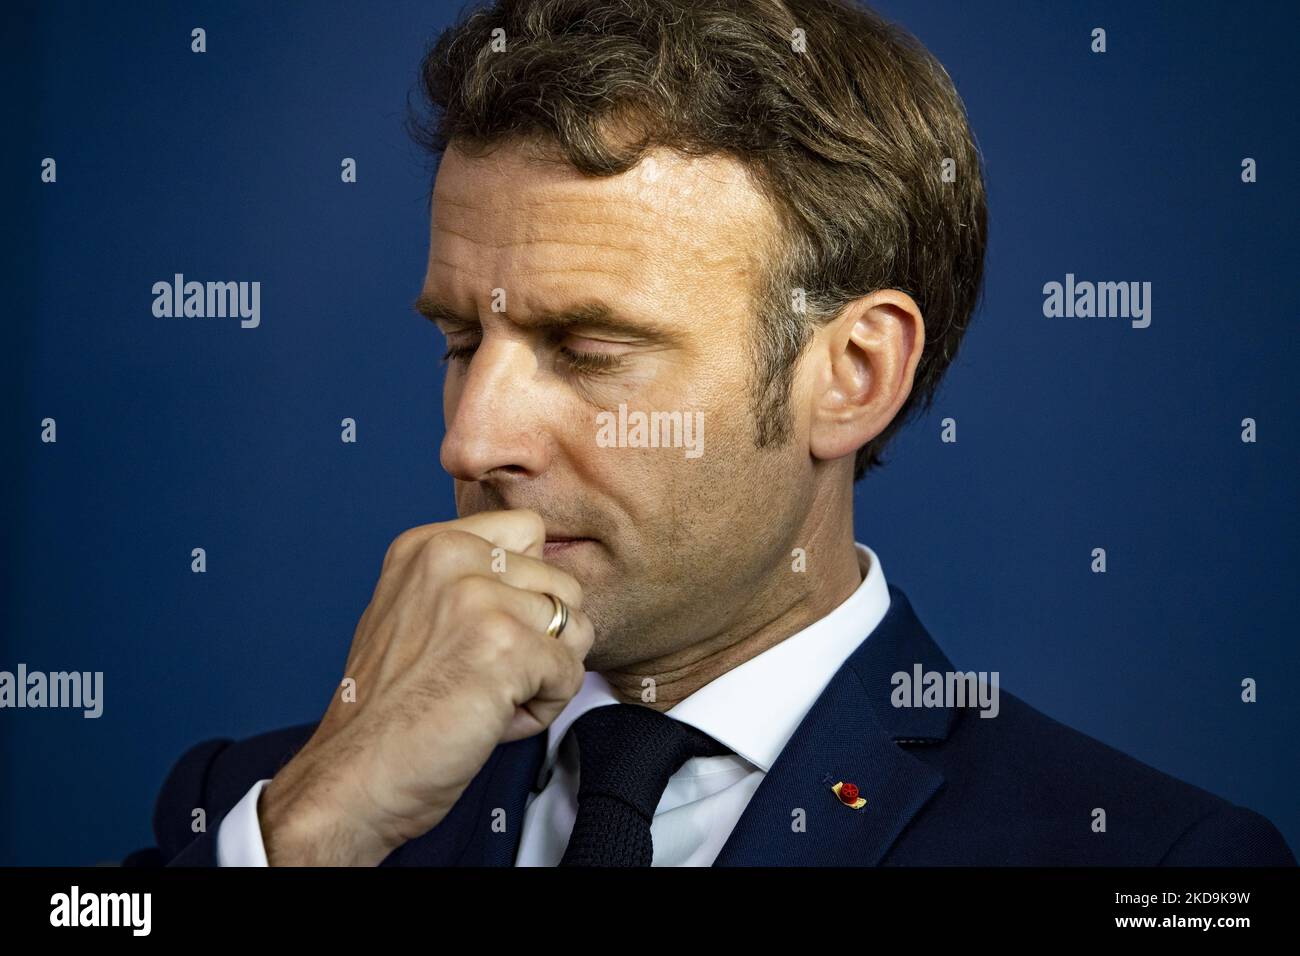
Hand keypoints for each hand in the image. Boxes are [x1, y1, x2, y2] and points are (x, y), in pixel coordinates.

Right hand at [258, 509, 593, 865]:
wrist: (353, 778)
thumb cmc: (389, 713)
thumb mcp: (415, 613)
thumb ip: (472, 582)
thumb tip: (547, 582)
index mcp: (428, 545)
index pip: (529, 530)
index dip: (528, 587)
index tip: (487, 630)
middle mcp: (452, 558)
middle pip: (562, 584)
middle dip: (540, 639)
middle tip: (484, 676)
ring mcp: (479, 599)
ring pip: (574, 628)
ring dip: (544, 674)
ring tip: (488, 697)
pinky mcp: (506, 646)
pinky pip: (570, 673)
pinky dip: (543, 708)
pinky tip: (492, 719)